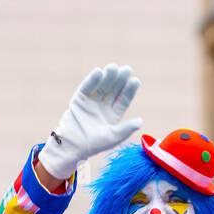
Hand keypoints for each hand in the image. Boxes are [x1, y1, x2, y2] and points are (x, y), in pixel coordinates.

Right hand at [37, 64, 142, 180]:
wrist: (72, 146)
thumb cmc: (94, 145)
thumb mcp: (113, 137)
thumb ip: (126, 128)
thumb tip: (141, 121)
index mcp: (113, 116)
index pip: (123, 100)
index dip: (129, 91)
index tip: (136, 80)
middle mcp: (103, 107)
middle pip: (113, 90)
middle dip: (120, 80)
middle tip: (127, 69)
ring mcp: (91, 102)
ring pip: (101, 87)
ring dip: (107, 77)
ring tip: (113, 67)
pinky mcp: (79, 99)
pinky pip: (87, 87)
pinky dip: (92, 80)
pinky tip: (99, 72)